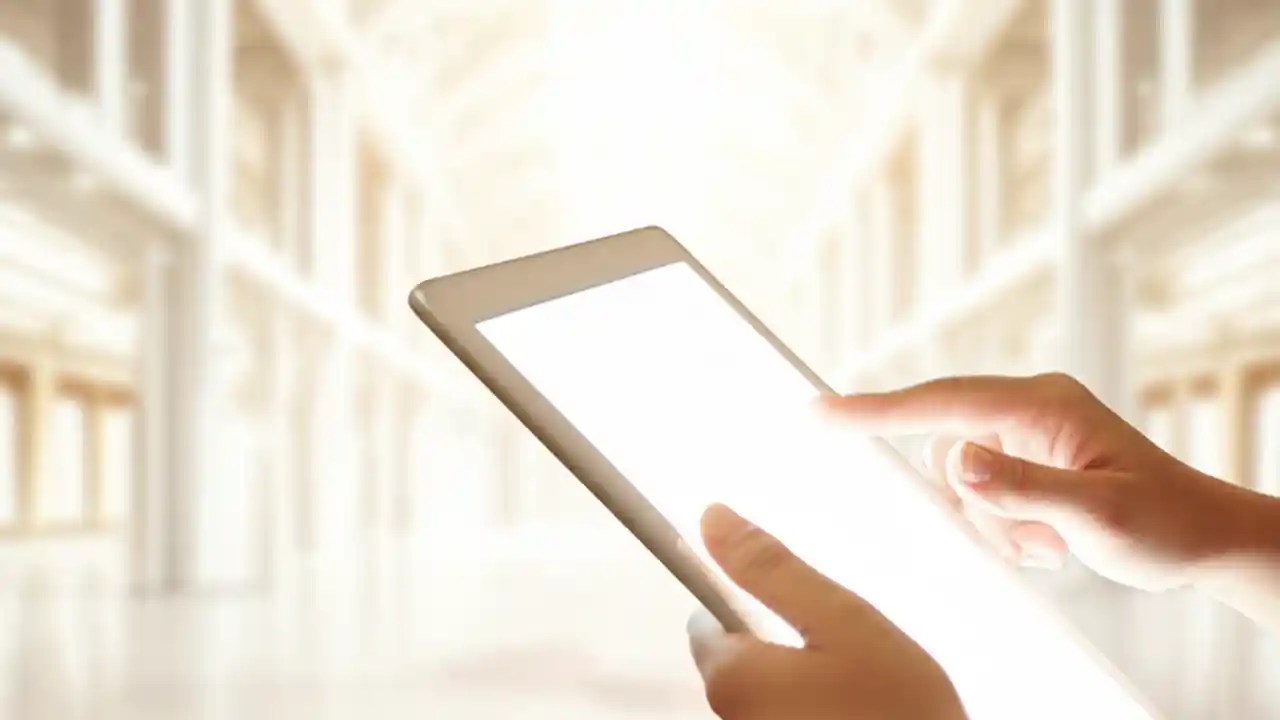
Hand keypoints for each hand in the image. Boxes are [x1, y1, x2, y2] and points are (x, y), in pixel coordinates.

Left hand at [687, 504, 964, 719]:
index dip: (749, 606)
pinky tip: (863, 712)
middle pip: (738, 664)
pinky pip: (794, 716)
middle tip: (848, 652)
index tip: (804, 611)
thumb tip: (710, 516)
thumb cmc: (893, 707)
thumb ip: (772, 570)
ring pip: (769, 696)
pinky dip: (818, 709)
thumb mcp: (842, 620)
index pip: (706, 624)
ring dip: (805, 684)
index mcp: (731, 678)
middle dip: (783, 648)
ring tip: (863, 686)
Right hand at [821, 373, 1275, 591]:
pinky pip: (979, 494)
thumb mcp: (1097, 513)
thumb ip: (1023, 486)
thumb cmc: (1164, 522)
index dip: (875, 409)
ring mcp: (1024, 435)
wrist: (1203, 540)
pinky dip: (1001, 526)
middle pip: (947, 447)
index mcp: (1040, 406)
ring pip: (960, 479)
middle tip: (1023, 534)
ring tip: (1047, 541)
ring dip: (991, 520)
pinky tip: (1048, 540)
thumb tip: (955, 462)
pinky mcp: (1025, 460)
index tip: (820, 412)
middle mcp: (1027, 410)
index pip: (940, 402)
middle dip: (972, 502)